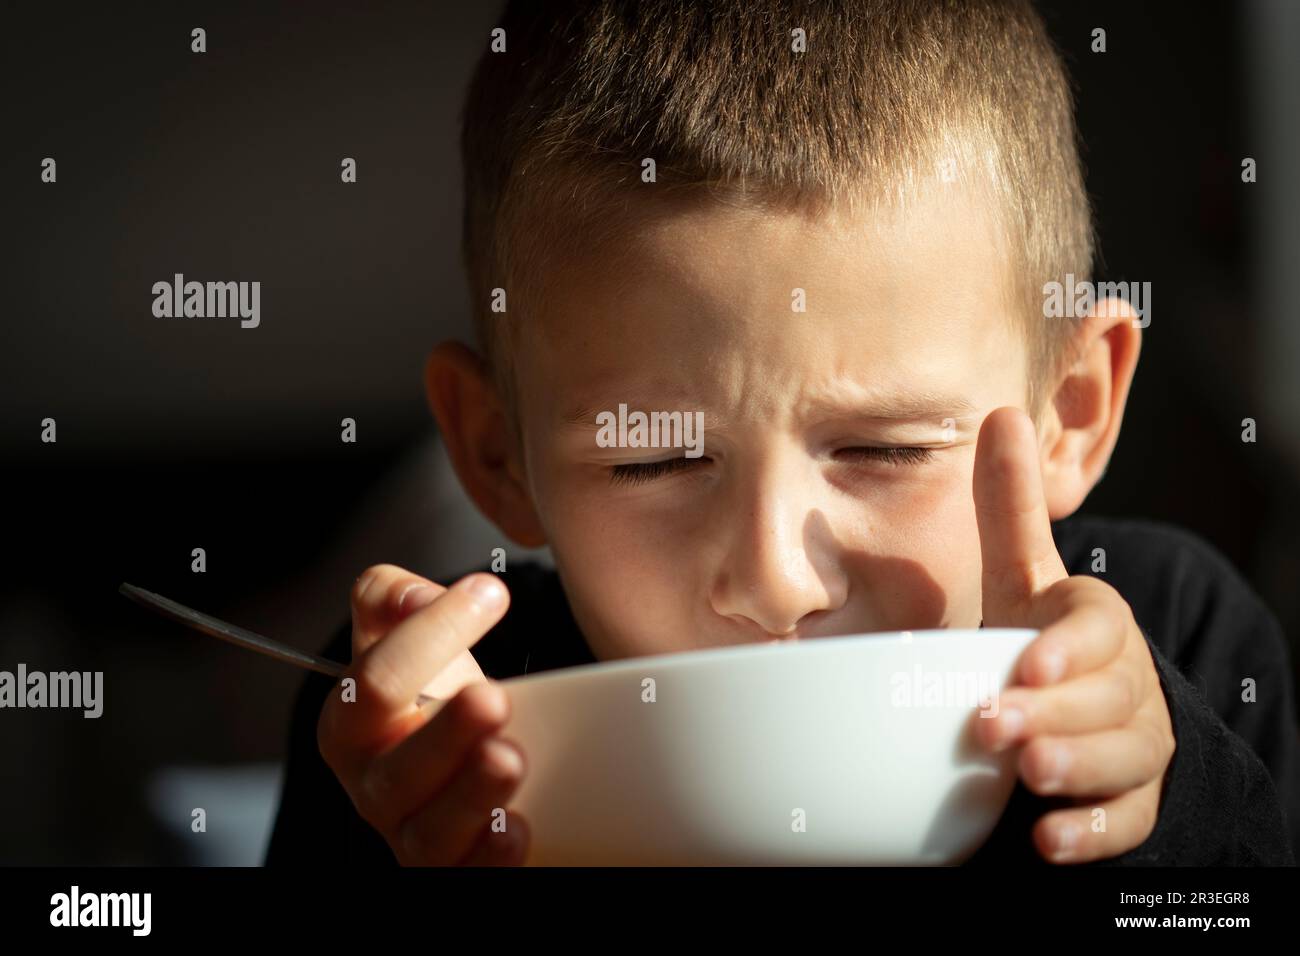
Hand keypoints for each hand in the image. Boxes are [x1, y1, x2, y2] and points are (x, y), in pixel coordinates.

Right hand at [316, 564, 530, 864]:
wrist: (465, 755)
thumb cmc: (433, 696)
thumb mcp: (405, 638)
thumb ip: (391, 598)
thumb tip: (414, 595)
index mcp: (350, 725)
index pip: (376, 681)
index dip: (429, 634)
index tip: (488, 593)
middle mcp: (374, 788)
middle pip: (398, 771)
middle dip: (445, 734)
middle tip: (492, 699)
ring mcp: (412, 836)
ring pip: (431, 833)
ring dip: (473, 796)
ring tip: (510, 757)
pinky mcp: (457, 868)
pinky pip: (467, 874)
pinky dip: (492, 857)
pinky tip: (519, 827)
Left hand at [972, 408, 1174, 862]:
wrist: (1080, 714)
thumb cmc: (1042, 638)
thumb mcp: (1023, 577)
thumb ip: (1010, 508)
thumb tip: (999, 413)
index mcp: (1095, 623)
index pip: (1099, 629)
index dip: (1068, 648)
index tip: (1025, 665)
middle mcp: (1125, 680)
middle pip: (1109, 698)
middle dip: (1055, 713)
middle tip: (994, 729)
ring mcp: (1136, 742)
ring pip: (1126, 758)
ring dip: (1077, 769)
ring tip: (1028, 775)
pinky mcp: (1134, 798)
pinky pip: (1129, 819)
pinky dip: (1092, 831)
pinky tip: (1050, 840)